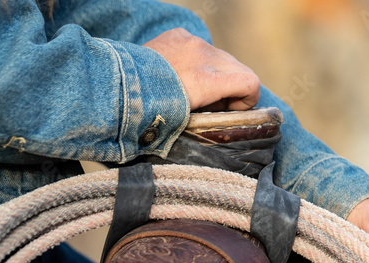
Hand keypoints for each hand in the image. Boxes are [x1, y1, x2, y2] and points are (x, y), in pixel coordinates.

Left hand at [144, 29, 260, 110]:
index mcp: (207, 81)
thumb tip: (225, 110)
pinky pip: (200, 46)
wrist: (118, 87)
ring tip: (194, 87)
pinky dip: (197, 58)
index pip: (250, 82)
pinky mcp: (179, 35)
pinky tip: (180, 70)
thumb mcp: (189, 121)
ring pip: (221, 56)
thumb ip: (215, 110)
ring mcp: (191, 42)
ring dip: (216, 72)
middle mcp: (204, 56)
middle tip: (213, 103)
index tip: (232, 109)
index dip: (248, 99)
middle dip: (233, 87)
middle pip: (239, 68)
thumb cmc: (153, 112)